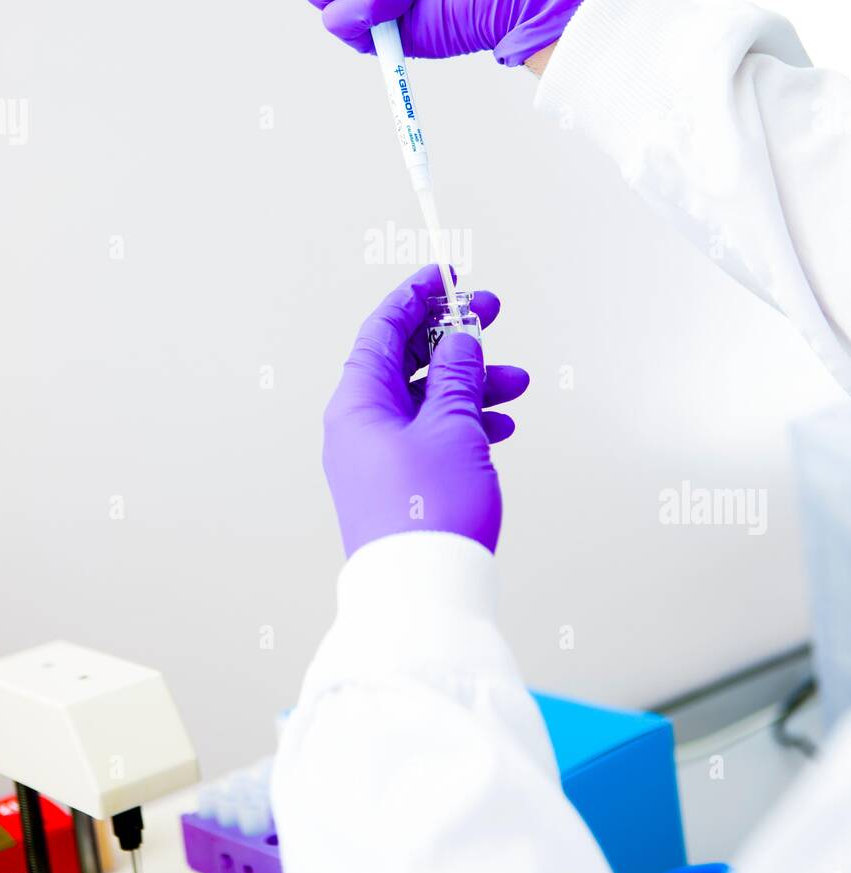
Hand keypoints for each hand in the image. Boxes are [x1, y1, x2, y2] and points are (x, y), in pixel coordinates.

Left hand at [323, 266, 528, 556]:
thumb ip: (457, 375)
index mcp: (357, 403)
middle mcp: (360, 427)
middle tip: (489, 314)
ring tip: (514, 380)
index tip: (446, 276)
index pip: (382, 331)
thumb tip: (459, 339)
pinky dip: (465, 422)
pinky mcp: (401, 484)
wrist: (423, 596)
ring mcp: (379, 457)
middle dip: (452, 337)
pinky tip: (499, 422)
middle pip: (407, 361)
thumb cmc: (428, 516)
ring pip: (427, 399)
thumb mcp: (452, 427)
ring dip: (470, 383)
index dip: (415, 297)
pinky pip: (432, 435)